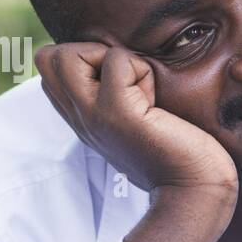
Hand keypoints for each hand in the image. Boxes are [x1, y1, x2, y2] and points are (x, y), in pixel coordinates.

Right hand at [34, 42, 237, 198]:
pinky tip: (155, 101)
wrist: (194, 189)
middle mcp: (79, 117)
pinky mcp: (118, 112)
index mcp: (81, 117)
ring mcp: (93, 115)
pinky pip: (117, 60)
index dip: (83, 59)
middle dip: (88, 52)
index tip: (119, 83)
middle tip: (125, 80)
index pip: (49, 68)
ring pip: (68, 55)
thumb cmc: (176, 153)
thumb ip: (114, 94)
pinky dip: (142, 70)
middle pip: (47, 57)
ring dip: (111, 58)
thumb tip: (117, 59)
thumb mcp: (133, 119)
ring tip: (139, 90)